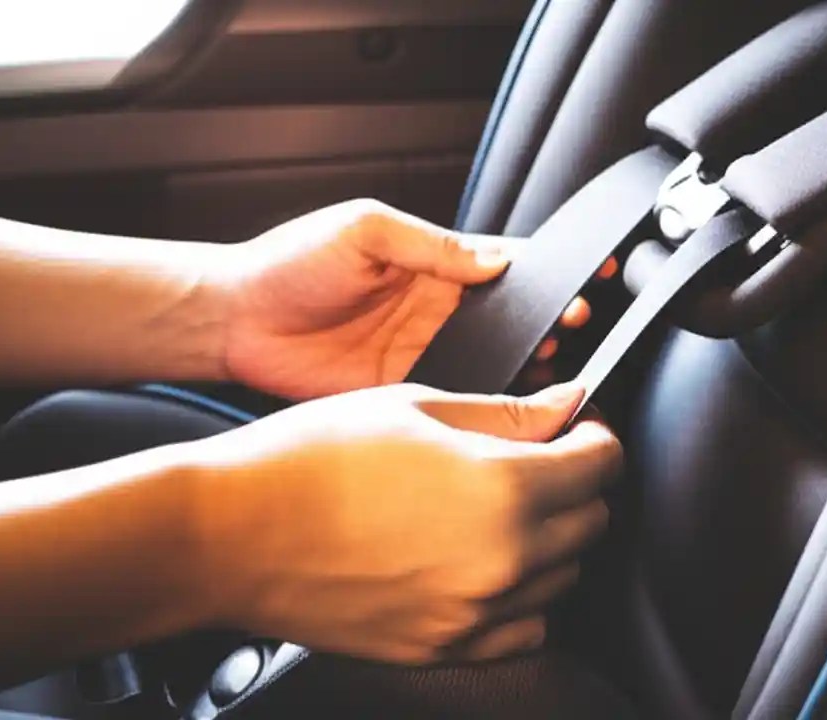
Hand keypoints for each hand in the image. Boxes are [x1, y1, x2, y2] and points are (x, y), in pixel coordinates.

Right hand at [188, 382, 620, 663]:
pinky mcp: (444, 647)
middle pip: (593, 521)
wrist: (230, 533)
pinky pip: (525, 628)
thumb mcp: (417, 407)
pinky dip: (523, 597)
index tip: (579, 428)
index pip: (602, 464)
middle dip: (578, 483)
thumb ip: (507, 412)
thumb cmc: (310, 459)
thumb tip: (567, 404)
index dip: (596, 436)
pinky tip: (484, 564)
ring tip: (500, 510)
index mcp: (503, 488)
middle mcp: (502, 560)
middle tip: (538, 460)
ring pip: (564, 577)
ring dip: (552, 539)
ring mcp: (474, 612)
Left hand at [216, 200, 590, 399]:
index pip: (508, 266)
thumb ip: (431, 245)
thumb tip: (497, 259)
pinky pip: (455, 403)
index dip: (552, 274)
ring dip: (525, 370)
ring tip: (555, 376)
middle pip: (514, 321)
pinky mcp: (403, 394)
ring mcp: (424, 354)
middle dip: (550, 327)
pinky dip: (483, 410)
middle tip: (575, 334)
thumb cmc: (288, 264)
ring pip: (494, 365)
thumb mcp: (363, 232)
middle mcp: (438, 311)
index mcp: (434, 264)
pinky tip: (507, 416)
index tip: (594, 277)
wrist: (233, 321)